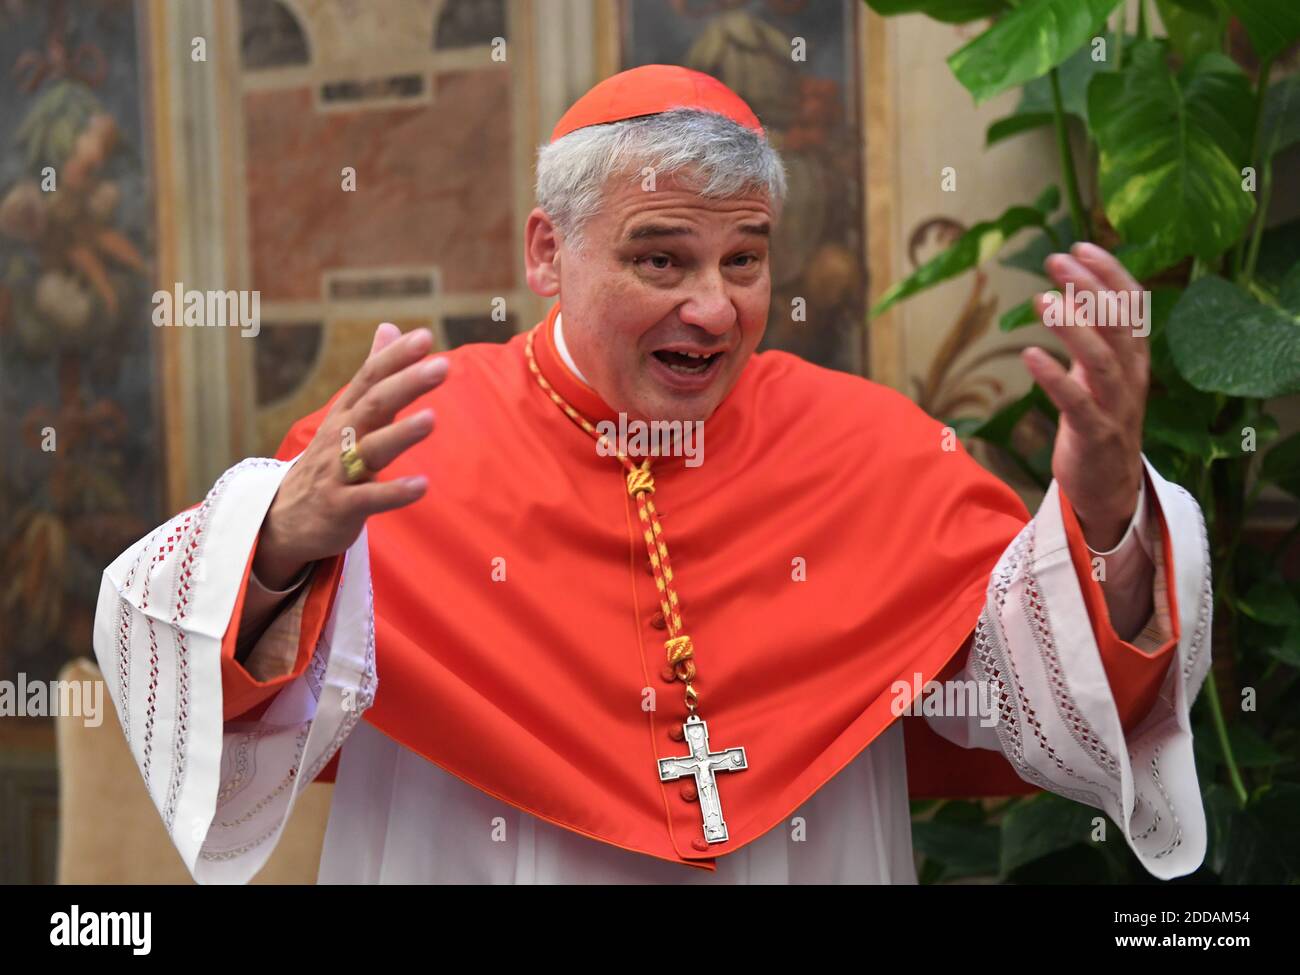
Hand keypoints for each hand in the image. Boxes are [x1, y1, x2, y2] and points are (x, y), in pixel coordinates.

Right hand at [253, 323, 447, 587]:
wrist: (282, 521)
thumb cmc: (328, 463)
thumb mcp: (347, 416)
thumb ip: (373, 375)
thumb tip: (390, 326)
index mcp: (345, 414)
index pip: (369, 378)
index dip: (395, 358)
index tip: (425, 337)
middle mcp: (339, 437)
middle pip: (373, 405)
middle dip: (406, 385)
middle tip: (441, 366)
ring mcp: (337, 472)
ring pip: (369, 449)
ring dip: (400, 434)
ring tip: (432, 419)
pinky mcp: (340, 507)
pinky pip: (368, 499)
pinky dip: (394, 492)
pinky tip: (422, 485)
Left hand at [1021, 242, 1147, 550]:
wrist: (1108, 486)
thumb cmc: (1097, 420)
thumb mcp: (1096, 372)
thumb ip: (1089, 332)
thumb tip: (1071, 285)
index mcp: (1134, 359)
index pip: (1132, 305)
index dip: (1110, 273)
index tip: (1080, 244)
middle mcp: (1131, 379)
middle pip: (1119, 325)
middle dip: (1090, 288)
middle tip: (1057, 259)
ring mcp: (1116, 407)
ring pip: (1102, 360)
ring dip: (1073, 326)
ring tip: (1042, 300)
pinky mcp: (1095, 436)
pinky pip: (1077, 403)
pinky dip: (1055, 377)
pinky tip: (1029, 354)